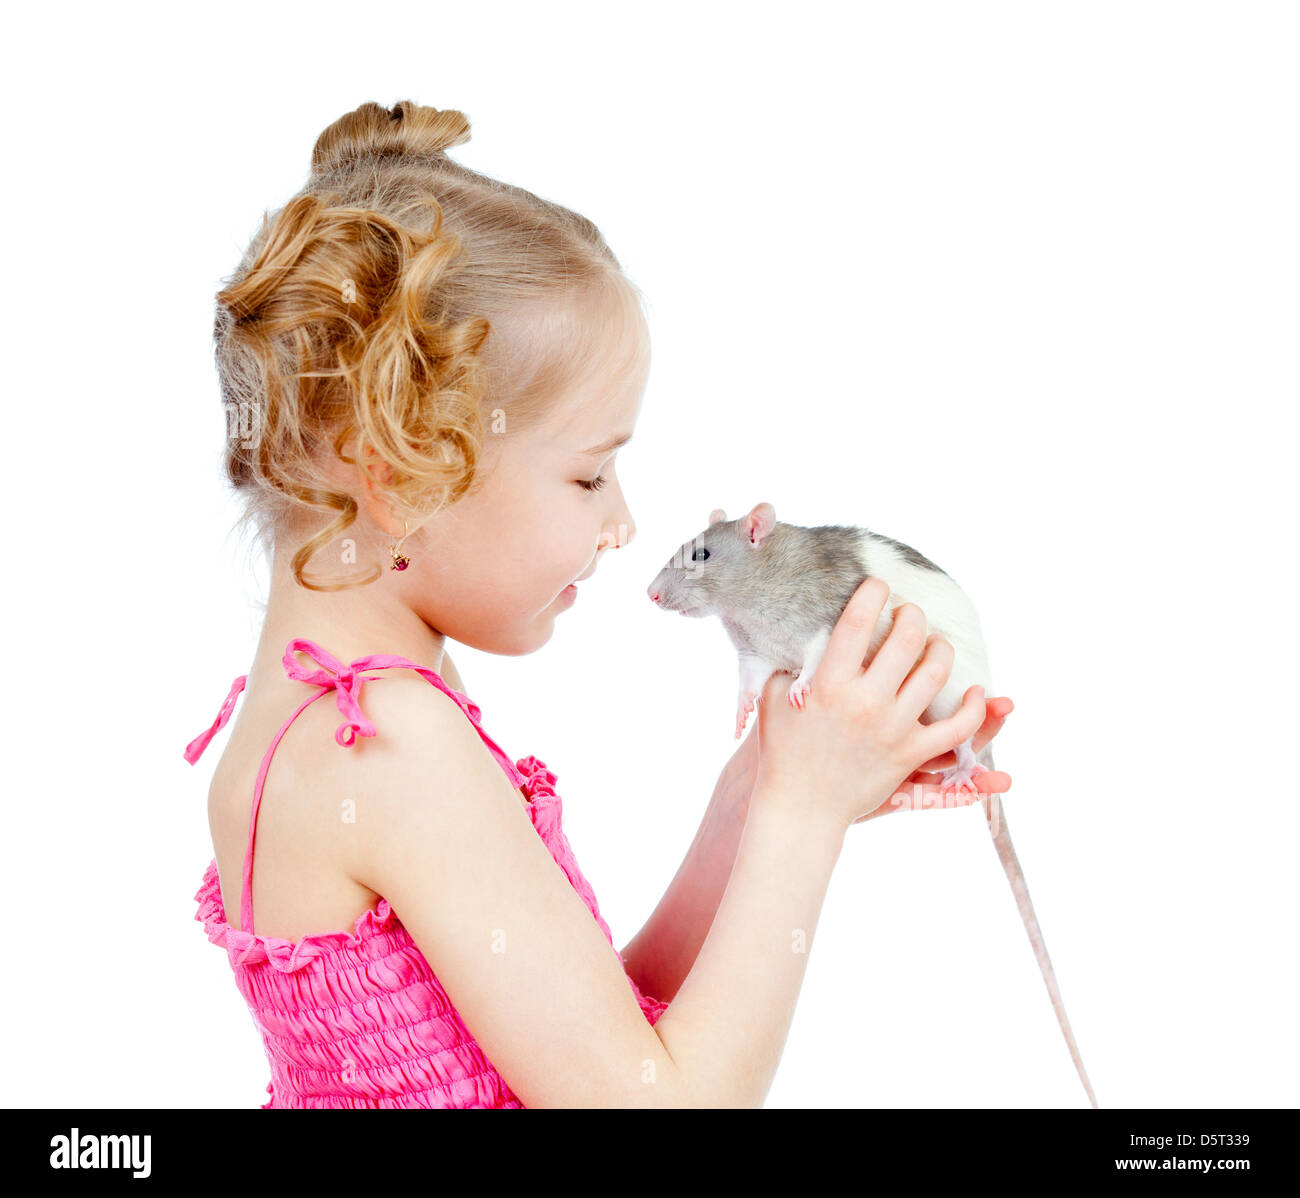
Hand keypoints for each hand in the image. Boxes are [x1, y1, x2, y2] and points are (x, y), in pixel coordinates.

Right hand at [751, 578, 992, 830]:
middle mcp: (865, 701)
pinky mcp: (911, 754)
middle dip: (913, 615)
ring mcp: (892, 728)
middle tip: (911, 612)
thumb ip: (793, 662)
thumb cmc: (782, 749)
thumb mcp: (775, 698)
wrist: (800, 807)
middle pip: (906, 639)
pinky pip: (958, 727)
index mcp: (828, 683)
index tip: (878, 585)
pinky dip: (976, 709)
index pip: (857, 622)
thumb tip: (804, 628)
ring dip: (940, 649)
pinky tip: (978, 693)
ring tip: (936, 644)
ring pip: (935, 673)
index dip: (872, 594)